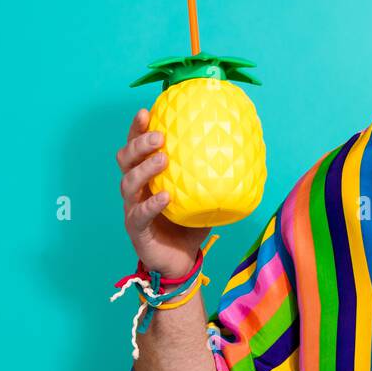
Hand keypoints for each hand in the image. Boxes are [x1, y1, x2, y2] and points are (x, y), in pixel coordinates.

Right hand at [115, 108, 210, 277]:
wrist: (181, 259)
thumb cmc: (191, 222)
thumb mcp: (204, 194)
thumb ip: (214, 174)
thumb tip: (247, 150)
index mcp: (148, 175)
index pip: (137, 147)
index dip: (138, 129)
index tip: (147, 111)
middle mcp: (135, 188)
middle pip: (125, 159)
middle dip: (138, 143)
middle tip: (158, 136)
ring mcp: (132, 208)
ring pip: (128, 183)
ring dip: (145, 168)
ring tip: (163, 159)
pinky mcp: (136, 229)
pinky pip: (139, 214)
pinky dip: (151, 204)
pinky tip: (165, 197)